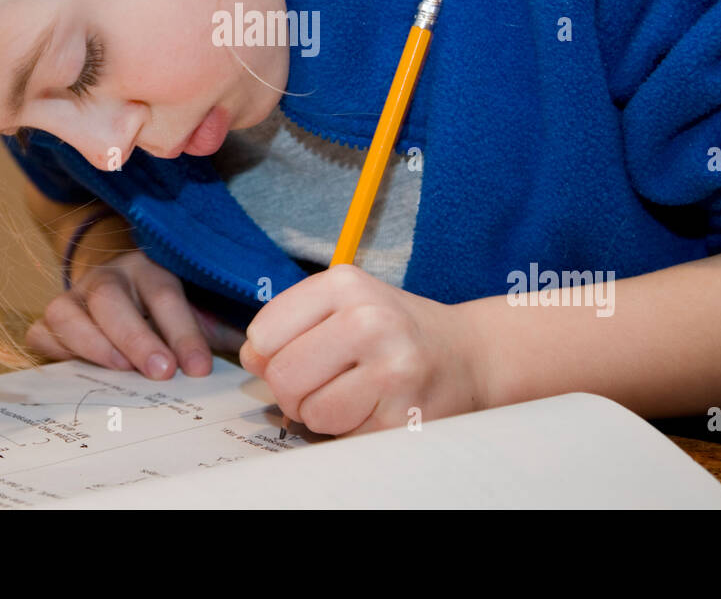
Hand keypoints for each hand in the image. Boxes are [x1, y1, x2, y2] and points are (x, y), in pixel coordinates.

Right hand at [25, 249, 247, 380]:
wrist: (120, 290)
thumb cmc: (166, 311)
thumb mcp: (197, 312)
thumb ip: (223, 329)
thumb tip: (264, 352)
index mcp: (149, 268)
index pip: (166, 294)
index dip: (182, 330)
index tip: (199, 367)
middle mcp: (108, 277)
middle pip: (112, 299)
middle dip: (136, 336)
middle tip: (161, 373)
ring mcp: (73, 297)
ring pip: (68, 310)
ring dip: (93, 342)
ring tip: (122, 372)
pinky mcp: (49, 321)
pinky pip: (41, 332)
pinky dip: (54, 350)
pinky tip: (75, 372)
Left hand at [238, 264, 485, 435]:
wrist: (470, 355)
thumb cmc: (393, 331)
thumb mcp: (343, 305)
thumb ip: (289, 325)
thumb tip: (250, 361)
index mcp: (345, 284)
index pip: (263, 333)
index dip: (270, 355)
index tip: (299, 353)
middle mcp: (370, 319)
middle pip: (282, 375)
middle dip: (293, 390)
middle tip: (325, 382)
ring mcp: (392, 367)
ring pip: (310, 412)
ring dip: (321, 414)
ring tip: (354, 393)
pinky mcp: (405, 414)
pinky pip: (342, 437)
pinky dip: (348, 431)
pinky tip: (375, 408)